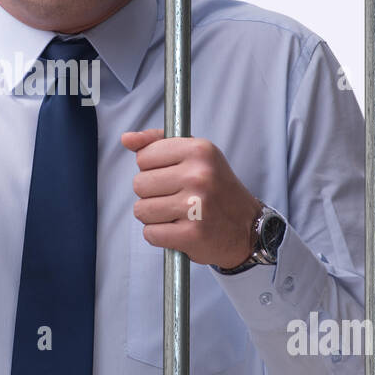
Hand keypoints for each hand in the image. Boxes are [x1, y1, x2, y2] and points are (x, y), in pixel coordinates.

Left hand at [120, 127, 261, 267]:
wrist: (248, 229)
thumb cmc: (216, 190)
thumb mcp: (196, 156)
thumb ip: (158, 143)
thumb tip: (126, 138)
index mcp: (199, 150)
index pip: (144, 156)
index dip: (153, 169)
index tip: (172, 176)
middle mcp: (199, 175)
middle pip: (139, 184)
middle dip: (152, 194)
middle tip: (176, 198)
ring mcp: (196, 206)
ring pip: (141, 210)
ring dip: (155, 216)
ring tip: (178, 215)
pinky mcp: (192, 234)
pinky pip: (150, 233)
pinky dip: (160, 235)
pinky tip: (179, 230)